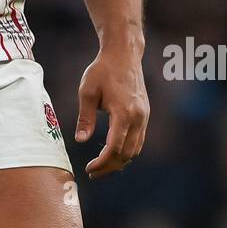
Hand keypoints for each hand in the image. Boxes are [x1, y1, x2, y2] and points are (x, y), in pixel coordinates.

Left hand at [75, 45, 149, 178]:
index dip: (102, 162)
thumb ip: (85, 117)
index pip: (114, 148)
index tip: (89, 169)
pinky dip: (127, 151)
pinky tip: (113, 153)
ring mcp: (144, 116)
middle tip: (93, 173)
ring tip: (102, 166)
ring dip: (120, 161)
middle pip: (127, 154)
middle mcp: (138, 117)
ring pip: (135, 149)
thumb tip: (81, 140)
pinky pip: (139, 140)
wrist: (123, 54)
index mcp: (123, 112)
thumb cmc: (102, 70)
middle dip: (110, 167)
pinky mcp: (145, 114)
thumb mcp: (87, 91)